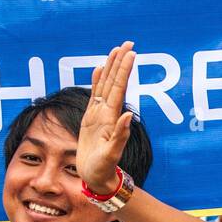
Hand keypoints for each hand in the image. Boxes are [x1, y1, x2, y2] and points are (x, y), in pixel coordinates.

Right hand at [77, 41, 137, 195]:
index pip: (119, 88)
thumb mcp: (112, 154)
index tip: (130, 53)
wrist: (96, 178)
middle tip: (127, 43)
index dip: (124, 70)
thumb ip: (121, 135)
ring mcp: (99, 115)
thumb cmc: (103, 169)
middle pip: (114, 82)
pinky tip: (98, 70)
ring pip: (104, 86)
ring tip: (115, 50)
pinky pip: (94, 96)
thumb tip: (130, 115)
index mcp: (112, 118)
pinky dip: (96, 82)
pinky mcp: (90, 119)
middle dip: (120, 63)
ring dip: (110, 68)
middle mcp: (107, 113)